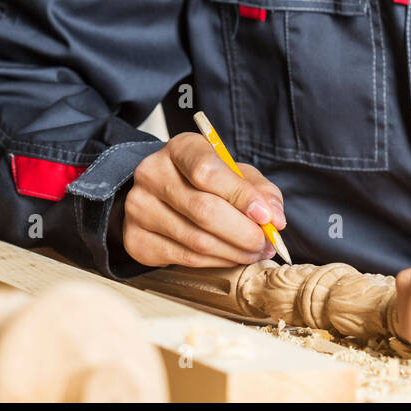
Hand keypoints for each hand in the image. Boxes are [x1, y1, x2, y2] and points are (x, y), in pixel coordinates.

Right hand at [120, 132, 285, 267]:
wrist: (161, 194)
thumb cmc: (204, 181)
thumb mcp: (234, 173)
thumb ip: (259, 190)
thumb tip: (274, 218)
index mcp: (180, 148)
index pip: (208, 171)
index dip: (241, 196)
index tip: (267, 217)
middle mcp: (152, 174)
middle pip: (204, 210)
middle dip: (244, 232)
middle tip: (266, 242)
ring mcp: (139, 208)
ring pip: (197, 240)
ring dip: (234, 252)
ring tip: (254, 251)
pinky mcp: (136, 239)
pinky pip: (185, 258)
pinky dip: (216, 262)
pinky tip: (231, 257)